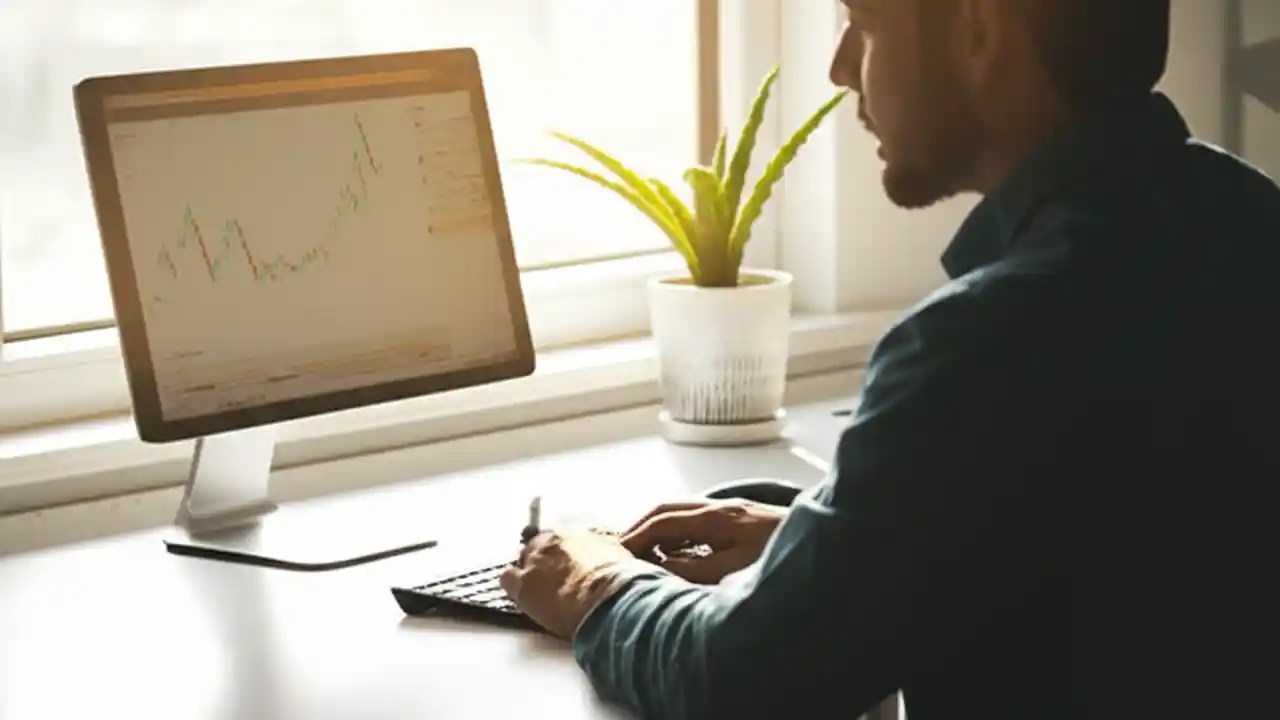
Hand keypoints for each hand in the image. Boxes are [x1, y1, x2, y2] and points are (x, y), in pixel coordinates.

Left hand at [500, 528, 654, 638]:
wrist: (612, 599)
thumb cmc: (624, 583)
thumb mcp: (624, 558)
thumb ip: (613, 552)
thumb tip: (617, 556)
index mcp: (581, 533)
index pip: (564, 538)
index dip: (565, 554)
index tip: (570, 565)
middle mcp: (556, 539)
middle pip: (540, 545)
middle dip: (546, 562)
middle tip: (556, 580)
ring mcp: (536, 560)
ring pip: (522, 560)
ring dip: (530, 573)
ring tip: (540, 591)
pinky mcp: (523, 583)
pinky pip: (507, 578)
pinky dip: (513, 585)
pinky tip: (524, 597)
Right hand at [620, 499, 787, 583]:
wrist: (831, 543)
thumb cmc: (782, 556)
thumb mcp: (735, 571)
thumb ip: (696, 570)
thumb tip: (662, 568)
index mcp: (716, 517)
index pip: (663, 521)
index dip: (636, 537)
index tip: (617, 553)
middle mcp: (721, 508)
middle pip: (668, 508)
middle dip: (641, 526)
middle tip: (621, 549)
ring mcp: (732, 510)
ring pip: (682, 511)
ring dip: (659, 527)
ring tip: (644, 550)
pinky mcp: (742, 519)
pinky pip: (698, 518)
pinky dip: (678, 530)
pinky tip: (680, 550)